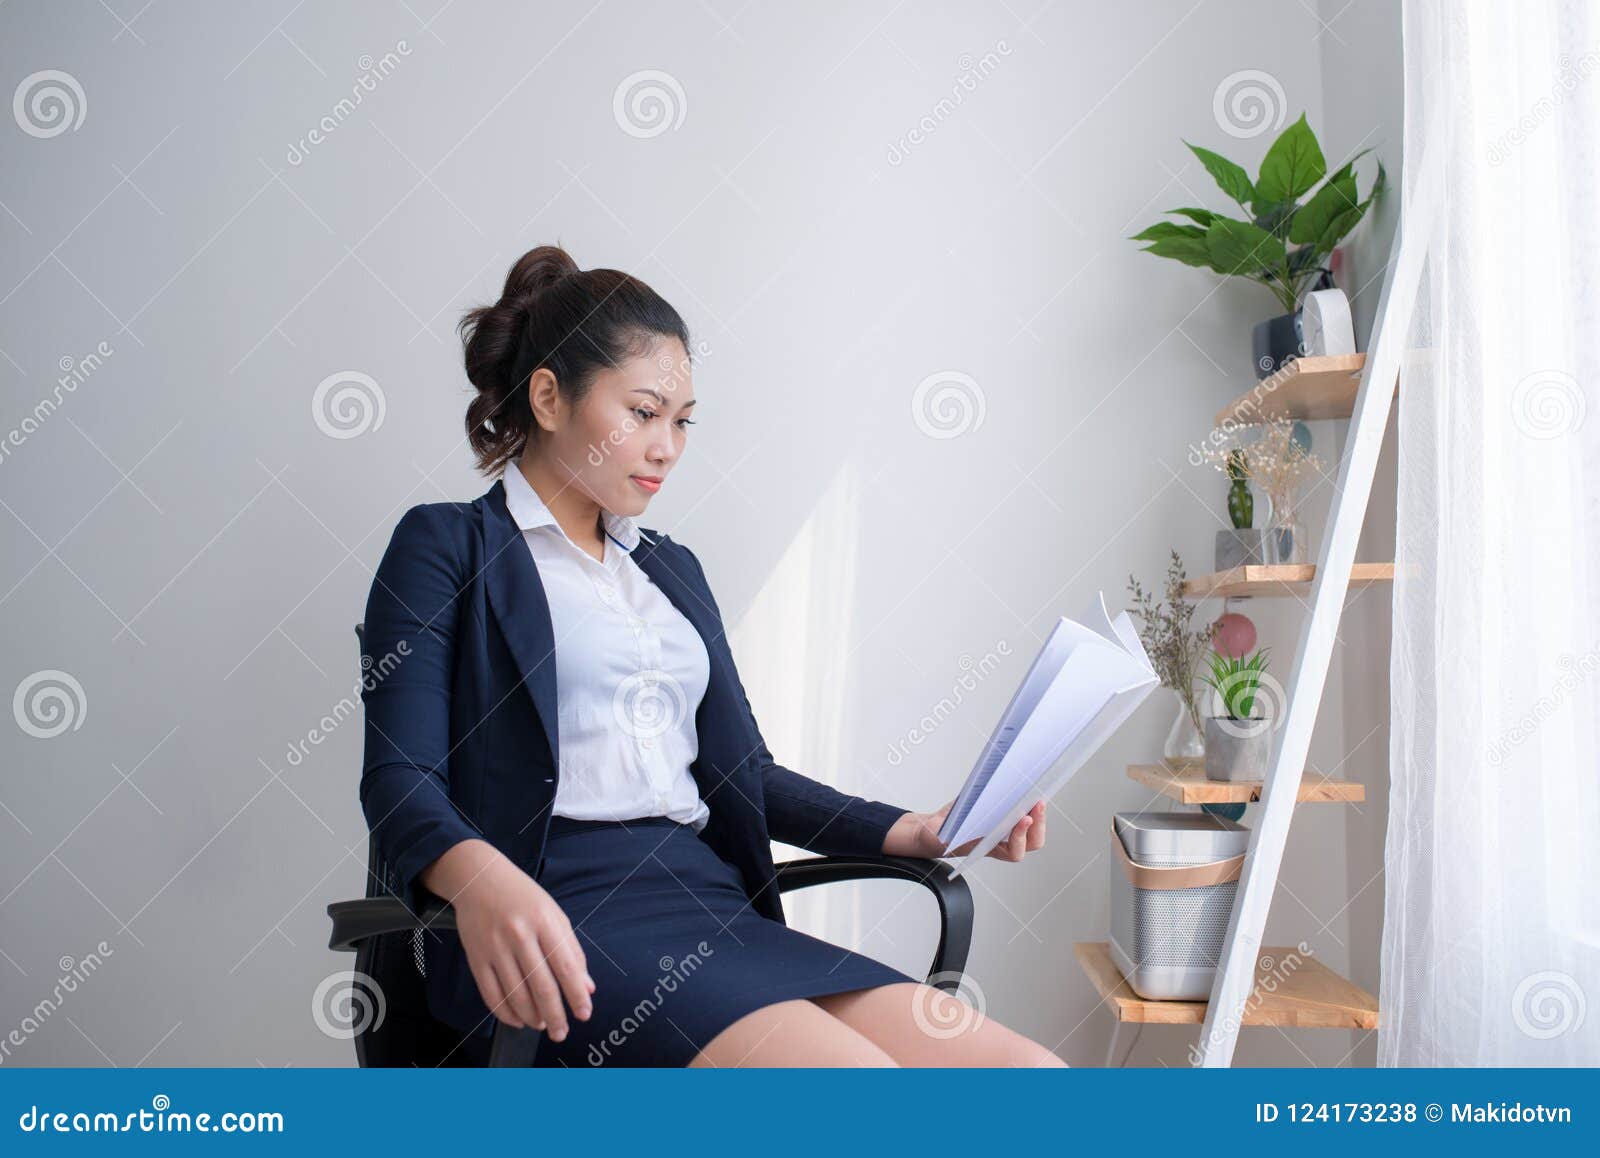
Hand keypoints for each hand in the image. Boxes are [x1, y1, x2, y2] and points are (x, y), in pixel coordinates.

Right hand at [430, 843, 594, 1040]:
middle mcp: (520, 935)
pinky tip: (518, 1019)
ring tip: (542, 1024)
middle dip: (555, 1016)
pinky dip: (506, 1014)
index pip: (566, 967)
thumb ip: (573, 951)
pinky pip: (491, 994)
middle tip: (561, 1033)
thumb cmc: (523, 897)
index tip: (584, 1014)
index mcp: (545, 922)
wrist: (480, 879)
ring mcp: (495, 947)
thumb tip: (587, 987)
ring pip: (516, 995)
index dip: (576, 995)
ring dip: (532, 1017)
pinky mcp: (476, 957)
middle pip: (541, 986)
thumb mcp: (555, 915)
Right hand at [881, 798, 1046, 861]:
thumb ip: (957, 827)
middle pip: (1033, 841)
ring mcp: (1005, 827)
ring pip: (1033, 825)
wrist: (934, 830)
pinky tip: (1024, 783)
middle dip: (1039, 822)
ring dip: (1037, 810)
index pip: (1015, 851)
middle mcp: (1002, 841)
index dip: (1022, 836)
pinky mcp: (1002, 812)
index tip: (1024, 819)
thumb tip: (972, 807)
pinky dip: (1025, 798)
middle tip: (1038, 803)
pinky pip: (1021, 808)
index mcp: (991, 850)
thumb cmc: (940, 836)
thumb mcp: (943, 835)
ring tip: (1036, 792)